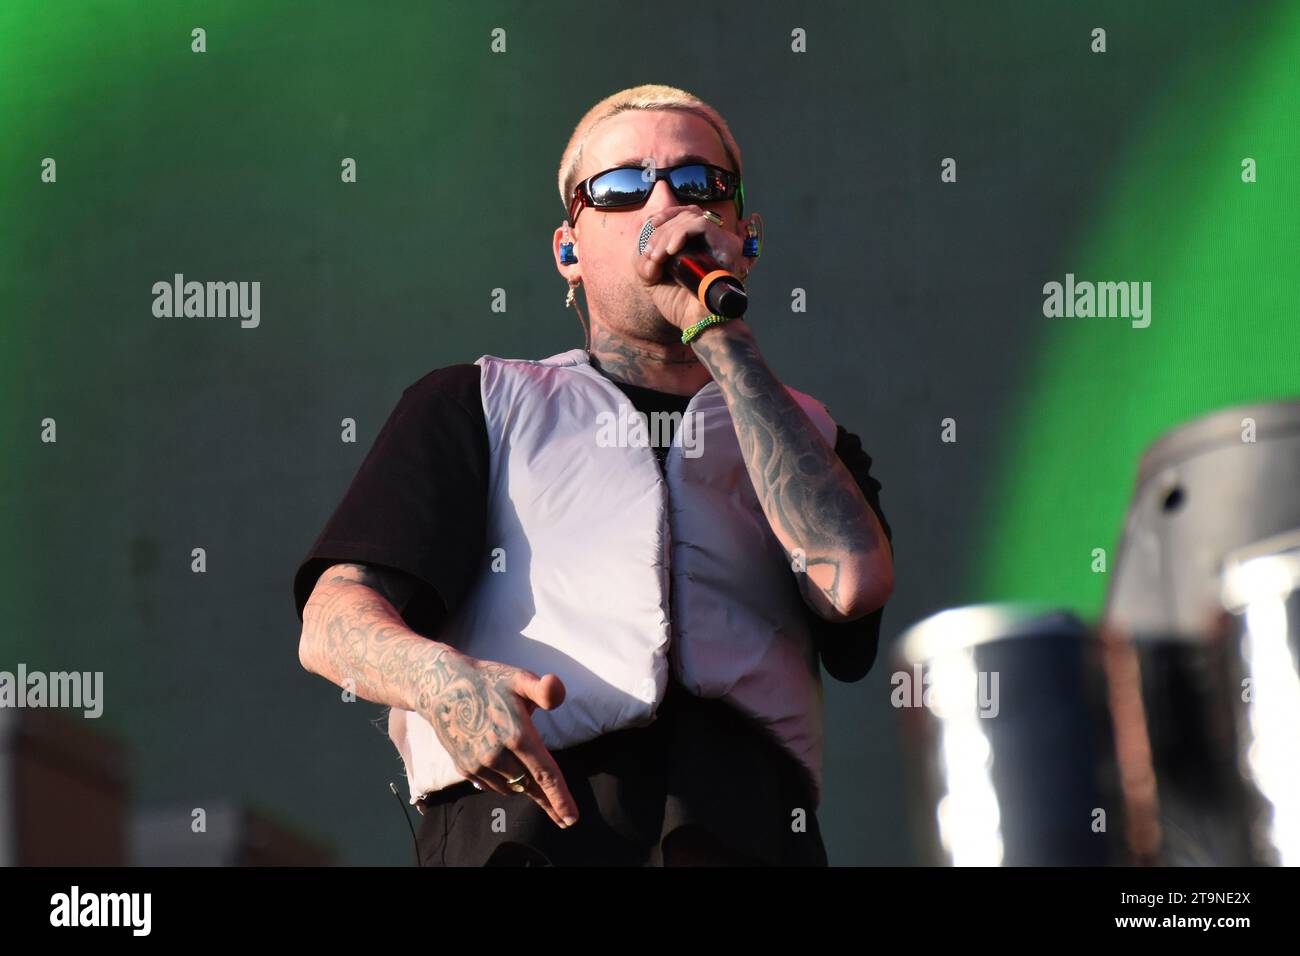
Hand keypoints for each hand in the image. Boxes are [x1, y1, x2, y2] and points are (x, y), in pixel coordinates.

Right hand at [421, 653, 578, 827]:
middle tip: (564, 819)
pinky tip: (506, 767)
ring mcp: (478, 765)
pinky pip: (493, 786)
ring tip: (528, 770)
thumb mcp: (518, 678)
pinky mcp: (465, 769)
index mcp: (517, 735)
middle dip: (548, 800)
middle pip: (531, 785)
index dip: (560, 799)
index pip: (545, 774)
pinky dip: (504, 781)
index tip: (572, 820)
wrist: (442, 688)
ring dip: (524, 784)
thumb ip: (543, 689)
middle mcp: (497, 755)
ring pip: (512, 787)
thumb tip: (557, 690)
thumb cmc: (488, 681)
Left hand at [634, 204, 748, 331]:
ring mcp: (723, 241)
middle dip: (661, 231)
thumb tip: (645, 248)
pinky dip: (682, 233)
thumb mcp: (653, 278)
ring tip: (658, 256)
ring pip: (692, 217)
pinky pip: (702, 226)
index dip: (665, 215)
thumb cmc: (680, 304)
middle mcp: (714, 239)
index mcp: (700, 242)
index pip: (684, 213)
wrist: (699, 324)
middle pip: (686, 213)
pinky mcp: (727, 247)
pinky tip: (670, 251)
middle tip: (651, 255)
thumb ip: (645, 260)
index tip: (650, 228)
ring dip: (668, 233)